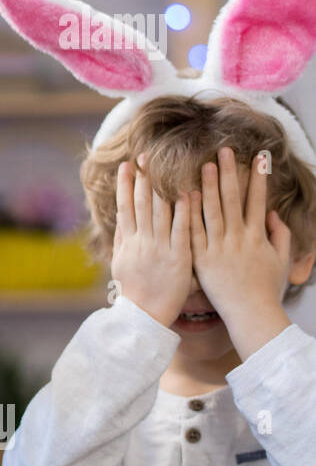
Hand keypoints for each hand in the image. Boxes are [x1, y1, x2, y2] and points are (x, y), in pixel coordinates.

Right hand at [111, 152, 192, 326]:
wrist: (145, 315)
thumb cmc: (134, 291)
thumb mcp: (121, 264)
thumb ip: (122, 240)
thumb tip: (121, 220)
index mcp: (128, 242)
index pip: (125, 207)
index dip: (125, 186)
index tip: (126, 166)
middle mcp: (142, 241)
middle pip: (142, 204)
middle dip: (143, 179)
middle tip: (145, 157)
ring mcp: (160, 248)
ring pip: (161, 212)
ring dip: (162, 187)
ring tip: (164, 166)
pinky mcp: (179, 257)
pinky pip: (182, 229)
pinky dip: (184, 211)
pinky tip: (186, 193)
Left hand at [189, 146, 291, 358]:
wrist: (251, 315)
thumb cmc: (266, 290)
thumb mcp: (281, 261)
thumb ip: (281, 236)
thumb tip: (274, 214)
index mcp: (258, 236)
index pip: (257, 200)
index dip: (258, 178)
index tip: (258, 157)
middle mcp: (238, 238)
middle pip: (233, 199)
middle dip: (230, 173)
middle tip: (225, 150)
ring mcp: (219, 248)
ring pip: (212, 211)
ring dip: (208, 186)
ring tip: (205, 164)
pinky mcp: (201, 259)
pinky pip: (193, 232)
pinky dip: (189, 213)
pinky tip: (184, 196)